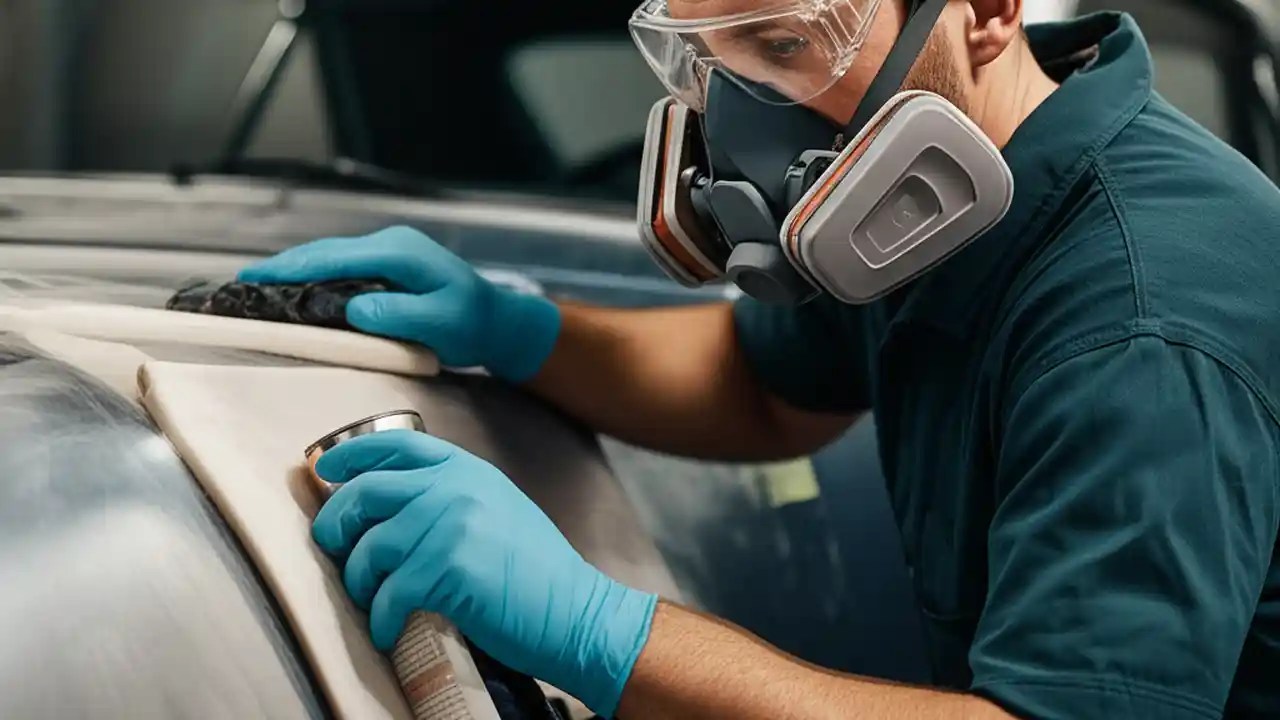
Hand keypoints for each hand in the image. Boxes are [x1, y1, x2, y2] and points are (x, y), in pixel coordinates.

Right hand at [238, 226, 560, 381]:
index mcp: (399, 253)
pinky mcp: (388, 265)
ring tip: (258, 282)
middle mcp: (390, 244)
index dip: (293, 268)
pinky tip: (296, 286)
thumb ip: (397, 315)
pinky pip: (343, 266)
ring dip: (296, 268)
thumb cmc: (473, 323)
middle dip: (283, 266)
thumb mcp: (439, 323)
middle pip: (326, 252)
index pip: (335, 257)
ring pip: (331, 257)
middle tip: (242, 281)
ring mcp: (389, 253)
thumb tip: (354, 309)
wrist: (499, 320)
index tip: (256, 277)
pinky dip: (315, 274)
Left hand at [311, 429, 656, 716]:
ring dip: (359, 580)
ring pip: (370, 548)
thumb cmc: (534, 570)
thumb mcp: (495, 508)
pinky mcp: (448, 569)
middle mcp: (455, 488)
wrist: (573, 610)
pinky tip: (386, 629)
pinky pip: (389, 593)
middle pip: (365, 492)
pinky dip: (381, 618)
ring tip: (370, 598)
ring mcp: (451, 526)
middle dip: (336, 523)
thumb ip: (449, 495)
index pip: (394, 446)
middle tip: (334, 547)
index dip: (351, 454)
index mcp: (466, 469)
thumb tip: (385, 505)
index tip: (325, 468)